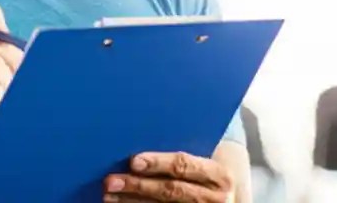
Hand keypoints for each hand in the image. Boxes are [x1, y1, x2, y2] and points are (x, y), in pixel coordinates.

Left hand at [104, 151, 234, 202]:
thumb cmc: (211, 177)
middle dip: (138, 185)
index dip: (158, 162)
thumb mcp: (210, 164)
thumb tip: (144, 140)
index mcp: (219, 176)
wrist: (226, 202)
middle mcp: (214, 198)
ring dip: (131, 202)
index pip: (185, 166)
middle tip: (111, 180)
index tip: (133, 161)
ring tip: (109, 195)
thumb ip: (186, 157)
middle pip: (171, 190)